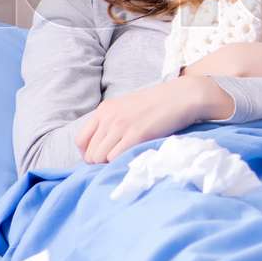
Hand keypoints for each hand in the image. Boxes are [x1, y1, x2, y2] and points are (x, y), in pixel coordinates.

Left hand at [74, 76, 232, 163]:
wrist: (181, 97)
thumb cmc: (157, 105)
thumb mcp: (126, 108)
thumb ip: (111, 122)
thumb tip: (101, 147)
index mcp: (104, 110)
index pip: (81, 141)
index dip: (89, 153)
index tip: (103, 157)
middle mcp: (109, 117)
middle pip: (90, 153)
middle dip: (100, 162)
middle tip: (117, 161)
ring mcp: (121, 125)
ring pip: (100, 158)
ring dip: (111, 163)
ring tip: (126, 158)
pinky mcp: (136, 134)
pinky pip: (115, 157)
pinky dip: (120, 162)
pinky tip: (132, 156)